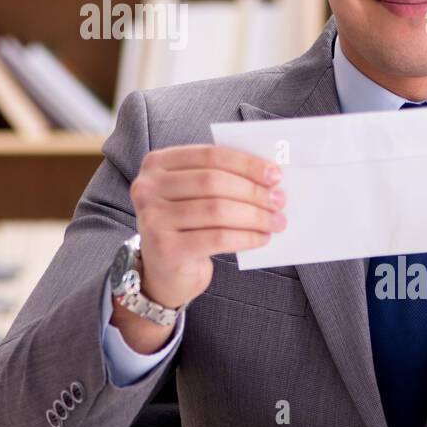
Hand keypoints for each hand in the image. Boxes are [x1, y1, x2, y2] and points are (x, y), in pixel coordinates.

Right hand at [128, 144, 286, 310]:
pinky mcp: (165, 248)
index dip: (245, 163)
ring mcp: (153, 219)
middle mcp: (147, 188)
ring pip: (217, 210)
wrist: (163, 271)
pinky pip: (217, 238)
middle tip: (279, 200)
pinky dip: (246, 237)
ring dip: (255, 216)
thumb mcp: (193, 194)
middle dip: (253, 191)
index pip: (209, 155)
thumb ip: (220, 178)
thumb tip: (268, 176)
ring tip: (276, 222)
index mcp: (156, 163)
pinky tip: (262, 238)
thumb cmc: (186, 225)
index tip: (275, 174)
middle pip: (213, 182)